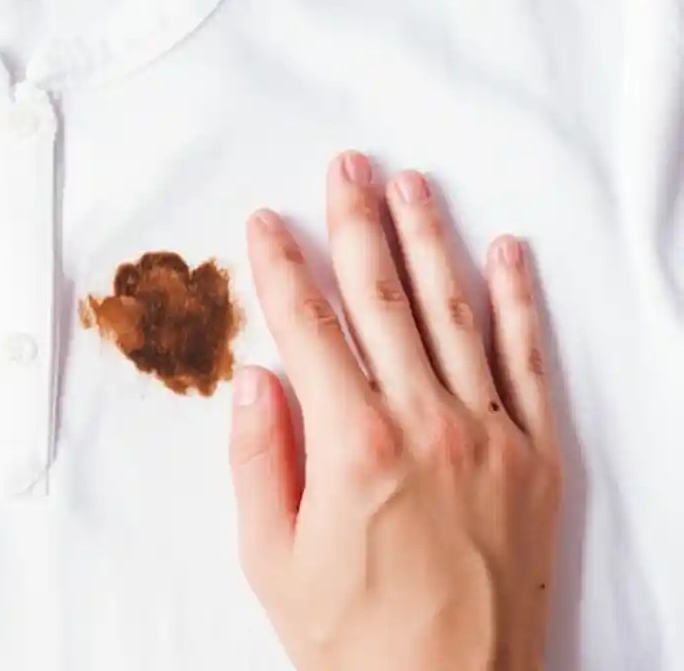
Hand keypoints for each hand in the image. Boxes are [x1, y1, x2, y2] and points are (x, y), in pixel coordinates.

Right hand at [230, 153, 561, 670]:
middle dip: (357, 223)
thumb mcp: (272, 558)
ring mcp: (489, 435)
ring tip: (411, 185)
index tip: (267, 223)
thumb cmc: (355, 639)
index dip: (281, 266)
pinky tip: (504, 253)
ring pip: (455, 311)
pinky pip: (528, 360)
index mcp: (352, 445)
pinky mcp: (536, 457)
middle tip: (346, 168)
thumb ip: (259, 459)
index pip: (307, 326)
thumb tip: (256, 377)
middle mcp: (426, 424)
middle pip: (382, 298)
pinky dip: (518, 301)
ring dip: (430, 240)